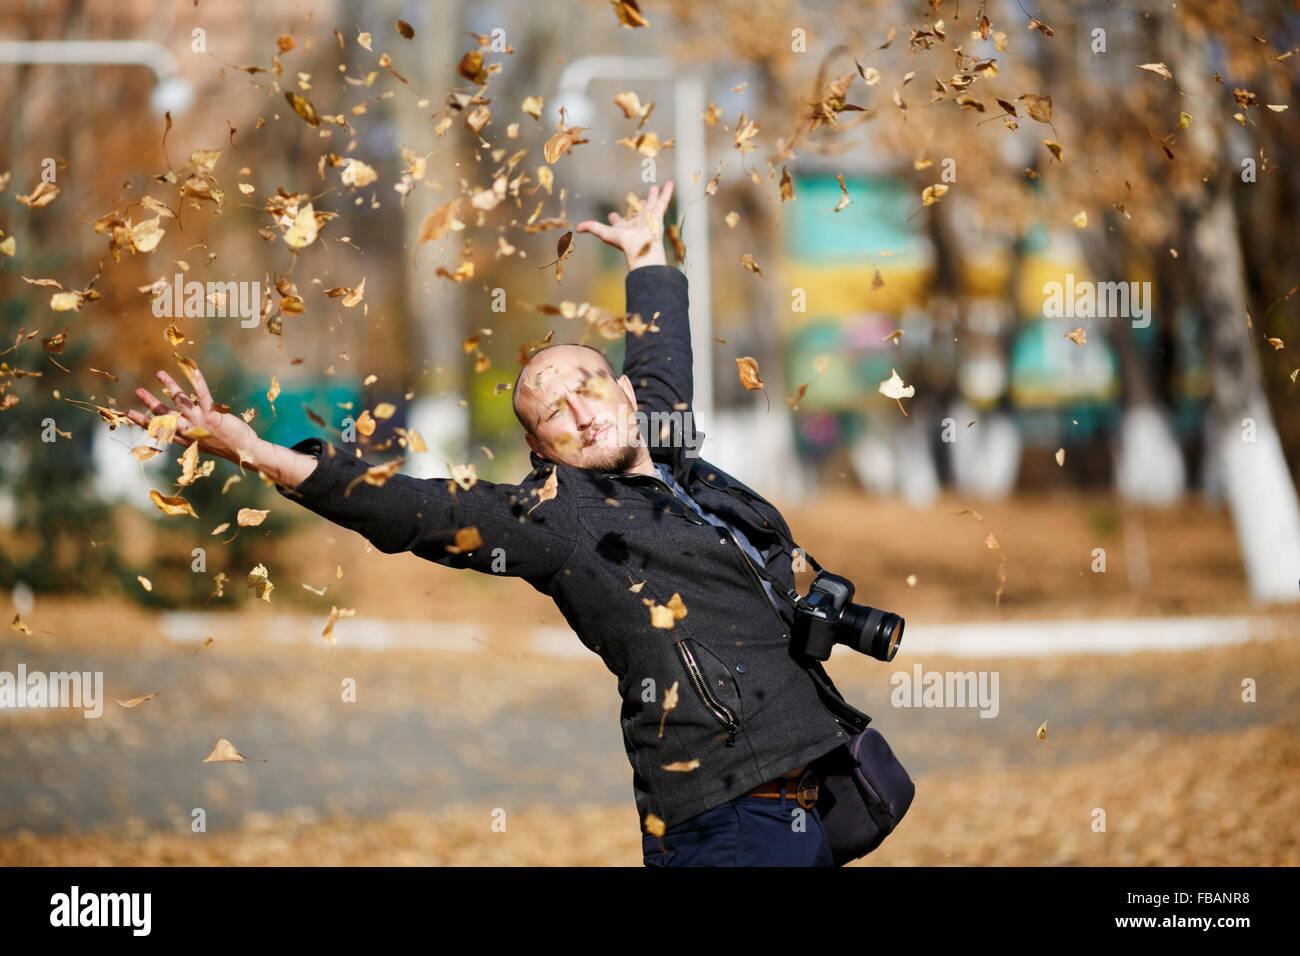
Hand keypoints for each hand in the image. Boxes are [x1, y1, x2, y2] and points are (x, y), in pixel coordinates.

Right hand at [127, 364, 260, 467]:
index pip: (159, 428)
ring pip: (180, 403)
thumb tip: (180, 424)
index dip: (143, 420)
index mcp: (184, 437)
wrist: (245, 453)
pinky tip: (195, 371)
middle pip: (165, 416)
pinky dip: (198, 384)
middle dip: (150, 403)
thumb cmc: (224, 445)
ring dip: (170, 387)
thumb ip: (190, 432)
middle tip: (137, 390)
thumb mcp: (202, 442)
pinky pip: (204, 397)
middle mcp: (189, 430)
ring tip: (160, 373)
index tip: (127, 412)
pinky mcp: (213, 417)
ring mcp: (200, 423)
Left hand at [576, 180, 673, 270]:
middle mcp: (637, 223)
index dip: (615, 219)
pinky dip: (667, 192)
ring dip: (653, 196)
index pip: (619, 222)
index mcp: (624, 228)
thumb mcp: (604, 232)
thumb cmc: (623, 242)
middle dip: (639, 206)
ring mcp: (649, 218)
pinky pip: (663, 201)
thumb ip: (592, 227)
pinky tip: (670, 183)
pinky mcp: (658, 214)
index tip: (612, 216)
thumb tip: (577, 228)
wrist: (642, 247)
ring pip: (652, 204)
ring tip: (655, 187)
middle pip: (638, 212)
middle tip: (641, 200)